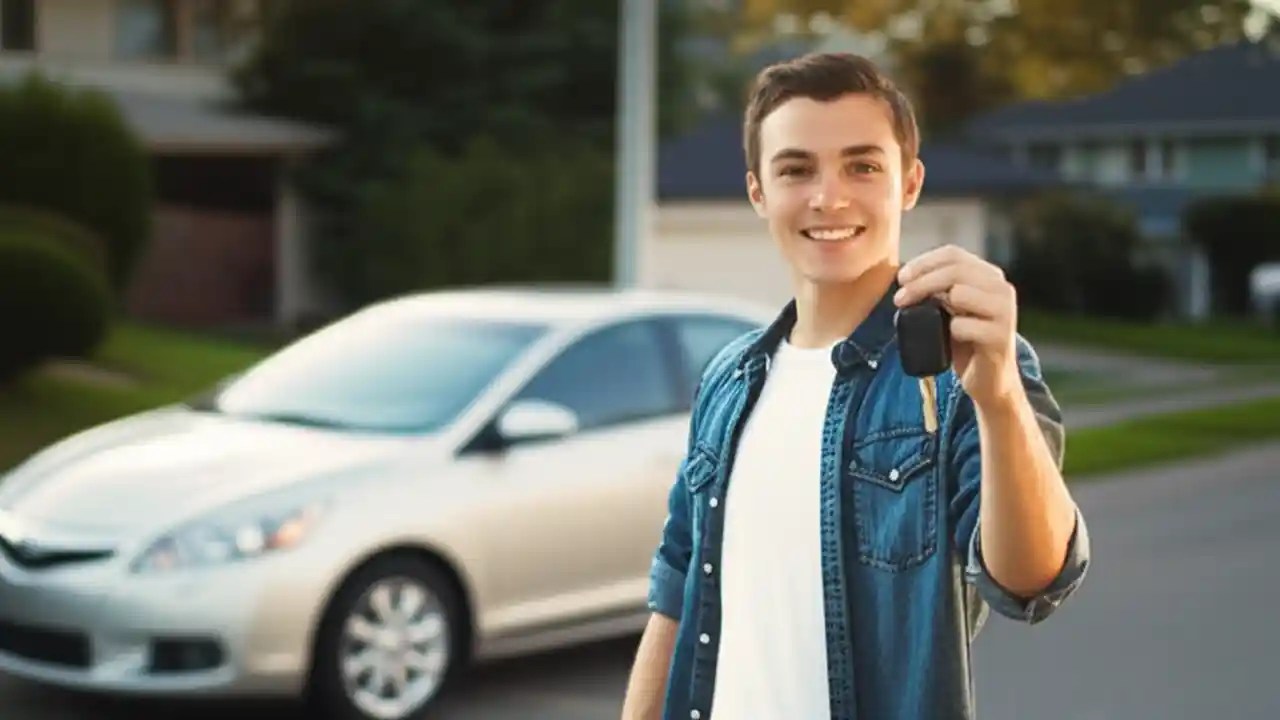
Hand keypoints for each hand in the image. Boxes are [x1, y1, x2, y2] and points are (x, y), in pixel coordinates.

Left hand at [894, 245, 1020, 406]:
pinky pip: (964, 326)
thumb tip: (906, 279)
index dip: (923, 262)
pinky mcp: (1001, 337)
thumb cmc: (966, 342)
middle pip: (955, 270)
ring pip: (961, 293)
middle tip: (899, 300)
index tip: (901, 278)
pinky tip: (952, 339)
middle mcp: (1001, 289)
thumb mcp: (952, 309)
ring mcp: (1005, 312)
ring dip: (936, 305)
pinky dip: (951, 332)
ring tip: (929, 321)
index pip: (954, 254)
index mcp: (989, 276)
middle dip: (921, 283)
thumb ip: (939, 289)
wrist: (990, 380)